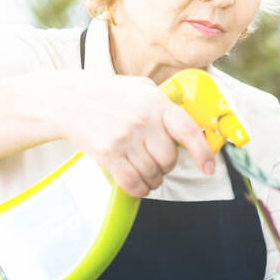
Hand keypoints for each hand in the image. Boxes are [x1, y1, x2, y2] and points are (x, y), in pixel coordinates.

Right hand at [43, 71, 217, 197]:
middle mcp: (142, 120)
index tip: (209, 168)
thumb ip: (165, 105)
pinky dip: (139, 190)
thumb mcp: (141, 88)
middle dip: (166, 166)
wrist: (69, 99)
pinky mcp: (108, 153)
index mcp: (155, 103)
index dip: (202, 152)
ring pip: (152, 174)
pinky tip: (138, 186)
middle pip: (169, 159)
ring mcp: (125, 137)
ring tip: (145, 172)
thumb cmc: (109, 95)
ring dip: (152, 180)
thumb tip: (191, 128)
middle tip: (156, 162)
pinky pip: (133, 183)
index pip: (187, 129)